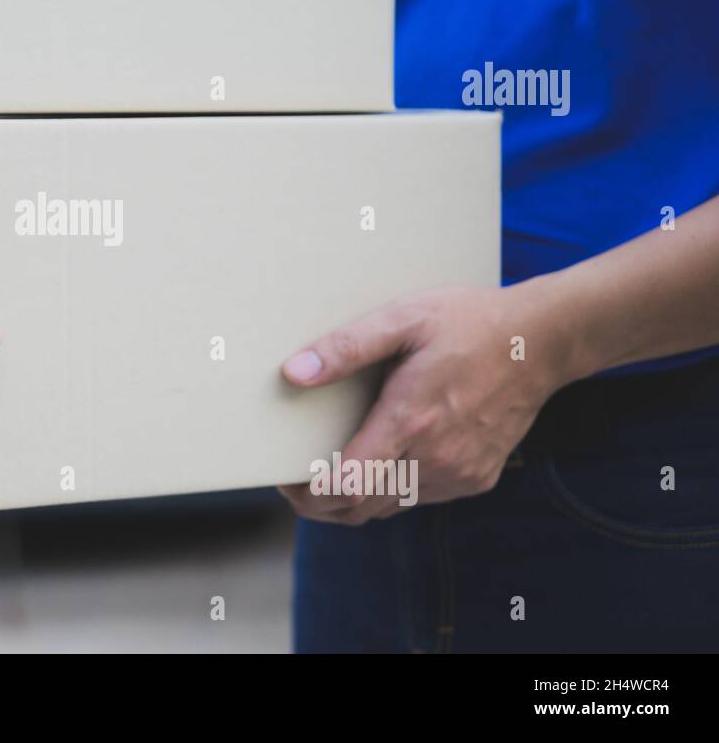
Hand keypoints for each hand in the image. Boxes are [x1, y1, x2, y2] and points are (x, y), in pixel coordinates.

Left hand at [277, 281, 572, 524]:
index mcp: (411, 421)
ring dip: (354, 499)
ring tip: (326, 474)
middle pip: (360, 507)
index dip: (308, 492)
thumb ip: (346, 347)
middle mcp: (436, 458)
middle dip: (320, 503)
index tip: (285, 479)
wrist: (542, 340)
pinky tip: (378, 463)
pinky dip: (390, 491)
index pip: (346, 485)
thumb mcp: (403, 318)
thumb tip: (293, 372)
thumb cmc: (468, 322)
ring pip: (389, 507)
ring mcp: (459, 473)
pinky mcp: (476, 478)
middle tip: (295, 482)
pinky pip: (419, 498)